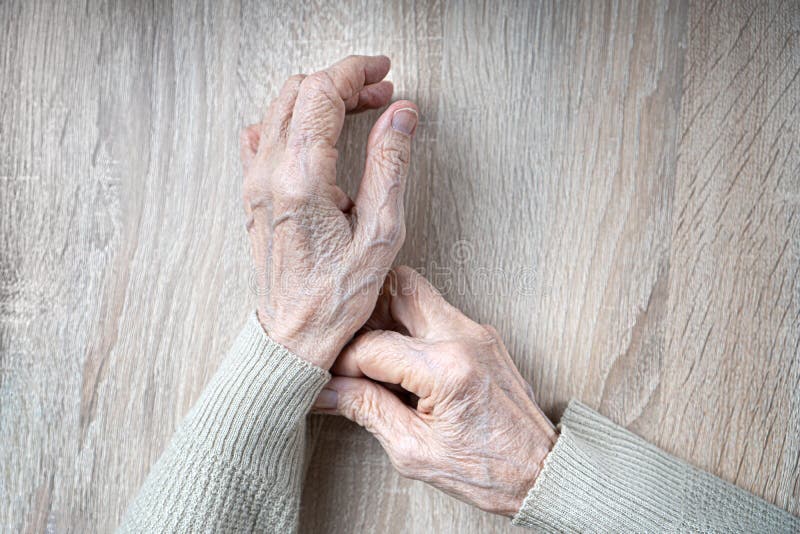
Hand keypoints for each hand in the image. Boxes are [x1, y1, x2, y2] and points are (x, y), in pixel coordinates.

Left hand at [240, 56, 418, 367]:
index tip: (382, 72)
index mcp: (301, 178)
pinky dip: (292, 121)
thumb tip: (402, 116)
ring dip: (319, 98)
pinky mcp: (253, 196)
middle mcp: (269, 174)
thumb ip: (389, 164)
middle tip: (378, 93)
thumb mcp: (380, 233)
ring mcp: (255, 184)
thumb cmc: (336, 297)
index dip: (356, 72)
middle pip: (299, 92)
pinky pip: (262, 137)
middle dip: (341, 81)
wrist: (293, 336)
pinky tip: (314, 134)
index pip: (323, 92)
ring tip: (357, 108)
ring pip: (280, 109)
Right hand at [314, 266, 557, 516]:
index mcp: (447, 369)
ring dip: (389, 317)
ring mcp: (477, 331)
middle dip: (367, 315)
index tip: (334, 381)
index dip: (343, 365)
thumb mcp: (413, 450)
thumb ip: (365, 410)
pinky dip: (412, 329)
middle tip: (352, 349)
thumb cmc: (485, 470)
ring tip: (375, 357)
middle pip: (399, 287)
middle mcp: (464, 337)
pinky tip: (403, 363)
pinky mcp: (483, 336)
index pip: (372, 346)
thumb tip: (325, 390)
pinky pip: (438, 313)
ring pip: (419, 293)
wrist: (539, 471)